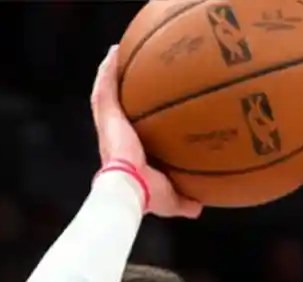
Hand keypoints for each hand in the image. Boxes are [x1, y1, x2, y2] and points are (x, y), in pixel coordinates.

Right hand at [91, 46, 201, 218]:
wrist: (130, 188)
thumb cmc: (146, 195)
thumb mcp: (170, 198)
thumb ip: (184, 200)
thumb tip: (198, 207)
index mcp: (126, 153)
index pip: (127, 131)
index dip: (130, 119)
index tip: (140, 106)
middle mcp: (114, 136)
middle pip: (115, 108)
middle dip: (118, 90)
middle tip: (127, 72)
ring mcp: (108, 124)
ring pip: (105, 94)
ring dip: (109, 74)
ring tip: (117, 54)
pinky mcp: (106, 116)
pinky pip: (104, 88)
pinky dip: (107, 70)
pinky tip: (114, 53)